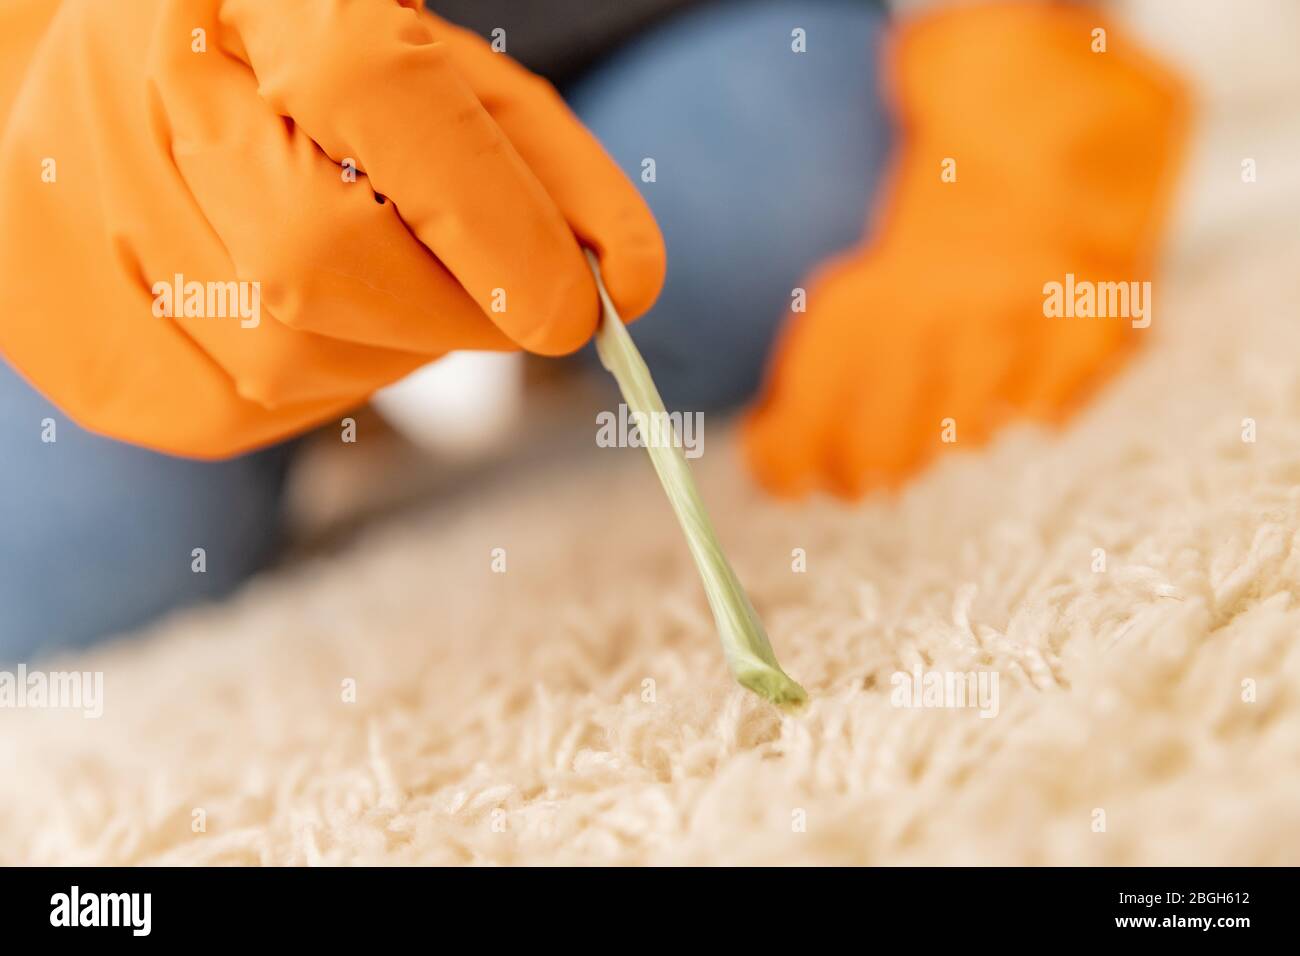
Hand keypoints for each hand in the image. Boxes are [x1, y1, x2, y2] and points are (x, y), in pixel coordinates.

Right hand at [0, 0, 663, 456]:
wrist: (111, 91)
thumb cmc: (306, 75)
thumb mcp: (438, 67)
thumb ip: (541, 159)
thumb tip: (633, 285)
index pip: (378, 100)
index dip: (497, 222)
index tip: (585, 305)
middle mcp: (140, 103)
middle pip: (332, 265)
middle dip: (459, 309)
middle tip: (500, 297)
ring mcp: (88, 229)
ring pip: (299, 358)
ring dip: (391, 342)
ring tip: (370, 268)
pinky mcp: (86, 348)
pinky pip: (252, 409)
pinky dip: (325, 374)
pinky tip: (302, 305)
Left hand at [743, 2, 1188, 497]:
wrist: (1098, 37)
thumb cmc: (976, 62)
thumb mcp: (874, 128)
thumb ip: (818, 214)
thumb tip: (741, 285)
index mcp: (896, 267)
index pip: (825, 399)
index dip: (793, 452)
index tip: (776, 473)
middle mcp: (970, 309)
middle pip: (894, 441)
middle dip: (859, 469)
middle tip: (842, 475)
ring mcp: (1046, 318)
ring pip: (970, 432)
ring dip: (932, 445)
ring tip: (909, 452)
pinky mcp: (1111, 311)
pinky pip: (1057, 399)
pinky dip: (1027, 409)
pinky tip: (1002, 408)